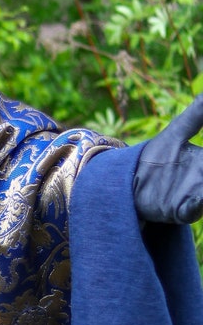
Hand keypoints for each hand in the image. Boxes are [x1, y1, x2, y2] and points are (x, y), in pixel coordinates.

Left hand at [133, 93, 202, 223]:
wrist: (128, 183)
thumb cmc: (154, 157)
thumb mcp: (175, 133)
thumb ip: (196, 114)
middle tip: (202, 166)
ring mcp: (195, 195)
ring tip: (201, 185)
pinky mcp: (181, 210)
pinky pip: (195, 208)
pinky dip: (199, 204)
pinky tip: (197, 198)